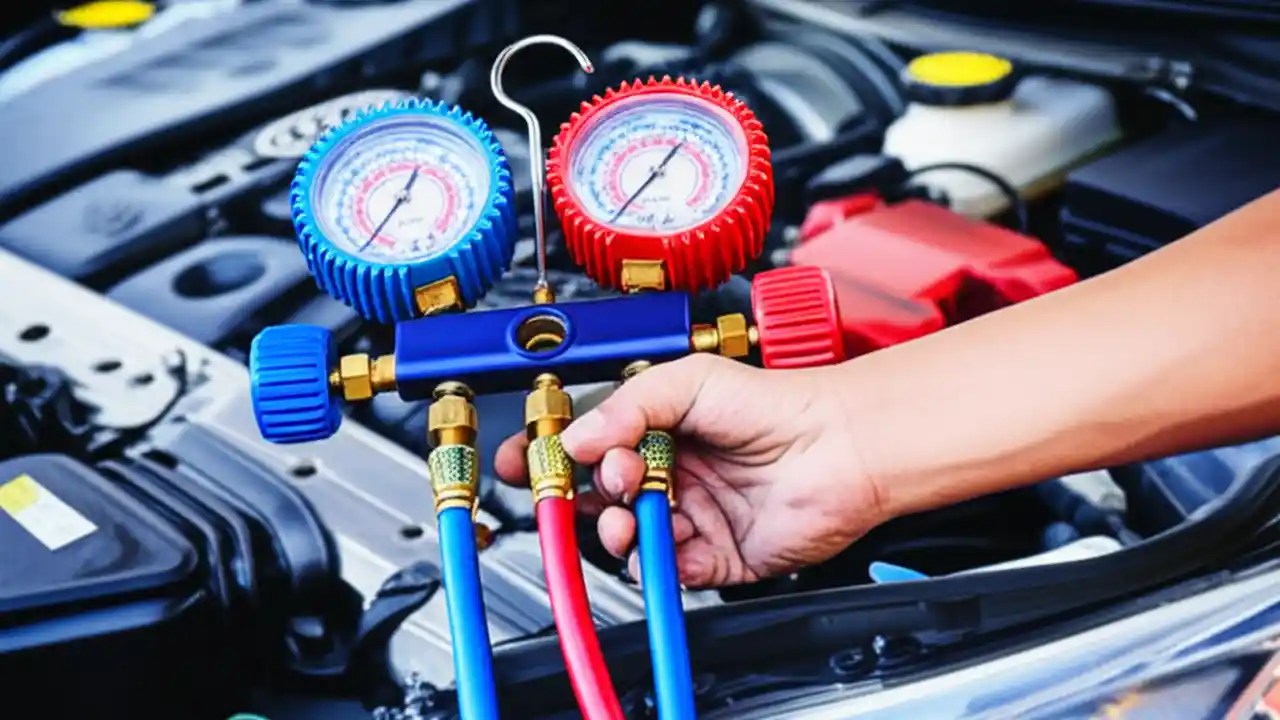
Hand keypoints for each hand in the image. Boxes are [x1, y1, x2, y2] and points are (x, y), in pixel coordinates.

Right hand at [494, 354, 885, 586]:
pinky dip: (653, 559)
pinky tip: (661, 536)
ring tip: (625, 511)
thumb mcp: (690, 381)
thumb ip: (627, 406)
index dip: (553, 454)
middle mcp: (672, 472)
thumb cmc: (779, 405)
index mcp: (659, 428)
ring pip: (626, 535)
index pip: (590, 445)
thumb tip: (578, 436)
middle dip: (582, 492)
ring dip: (613, 526)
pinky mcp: (714, 556)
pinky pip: (665, 568)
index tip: (524, 459)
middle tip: (595, 479)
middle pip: (600, 495)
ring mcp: (691, 515)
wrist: (839, 448)